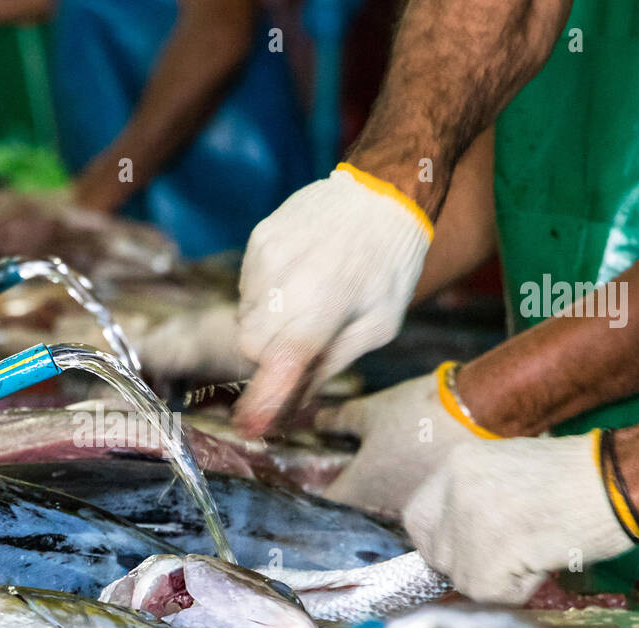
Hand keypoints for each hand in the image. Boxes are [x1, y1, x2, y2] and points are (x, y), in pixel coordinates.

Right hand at [232, 163, 432, 435]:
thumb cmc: (390, 265)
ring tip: (309, 298)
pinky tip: (301, 275)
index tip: (249, 426)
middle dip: (272, 355)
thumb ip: (330, 364)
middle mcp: (282, 289)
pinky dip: (268, 293)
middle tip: (305, 341)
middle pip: (252, 348)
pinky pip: (249, 285)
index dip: (259, 403)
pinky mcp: (258, 240)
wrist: (383, 189)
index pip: (274, 371)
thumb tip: (296, 401)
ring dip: (270, 322)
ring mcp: (264, 261)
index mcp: (317, 316)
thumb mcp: (377, 327)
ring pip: (247, 316)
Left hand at [317, 362, 499, 518]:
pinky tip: (407, 450)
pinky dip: (403, 474)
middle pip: (356, 499)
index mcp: (361, 489)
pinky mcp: (438, 494)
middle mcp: (384, 505)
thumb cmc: (418, 415)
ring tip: (377, 447)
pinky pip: (411, 489)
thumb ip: (339, 420)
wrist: (484, 417)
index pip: (325, 499)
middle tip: (341, 454)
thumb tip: (318, 421)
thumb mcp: (371, 410)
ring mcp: (413, 503)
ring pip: (384, 494)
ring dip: (377, 476)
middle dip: (347, 478)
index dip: (314, 484)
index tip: (310, 470)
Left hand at [402, 432, 636, 603]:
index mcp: (456, 464)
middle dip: (466, 565)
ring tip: (536, 550)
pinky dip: (518, 590)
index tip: (466, 550)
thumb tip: (460, 540)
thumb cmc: (578, 477)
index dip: (439, 542)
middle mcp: (453, 490)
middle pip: (435, 553)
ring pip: (464, 578)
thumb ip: (475, 498)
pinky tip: (543, 561)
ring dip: (498, 578)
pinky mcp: (490, 555)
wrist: (620, 480)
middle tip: (508, 555)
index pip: (417, 518)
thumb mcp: (508, 469)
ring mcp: (469, 523)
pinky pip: (491, 595)